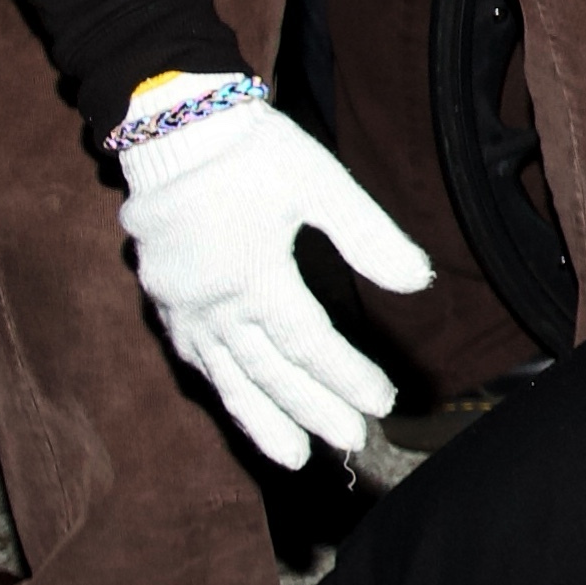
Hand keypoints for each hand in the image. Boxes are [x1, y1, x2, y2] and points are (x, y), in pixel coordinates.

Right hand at [114, 90, 431, 471]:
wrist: (173, 127)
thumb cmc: (252, 153)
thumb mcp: (320, 183)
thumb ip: (369, 236)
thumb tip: (420, 281)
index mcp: (254, 277)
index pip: (310, 345)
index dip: (347, 377)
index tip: (384, 401)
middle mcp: (213, 303)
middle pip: (271, 371)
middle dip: (314, 409)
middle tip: (352, 441)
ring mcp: (182, 307)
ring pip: (227, 376)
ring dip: (263, 419)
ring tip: (295, 457)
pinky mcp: (164, 300)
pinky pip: (194, 357)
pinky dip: (222, 387)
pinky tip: (241, 405)